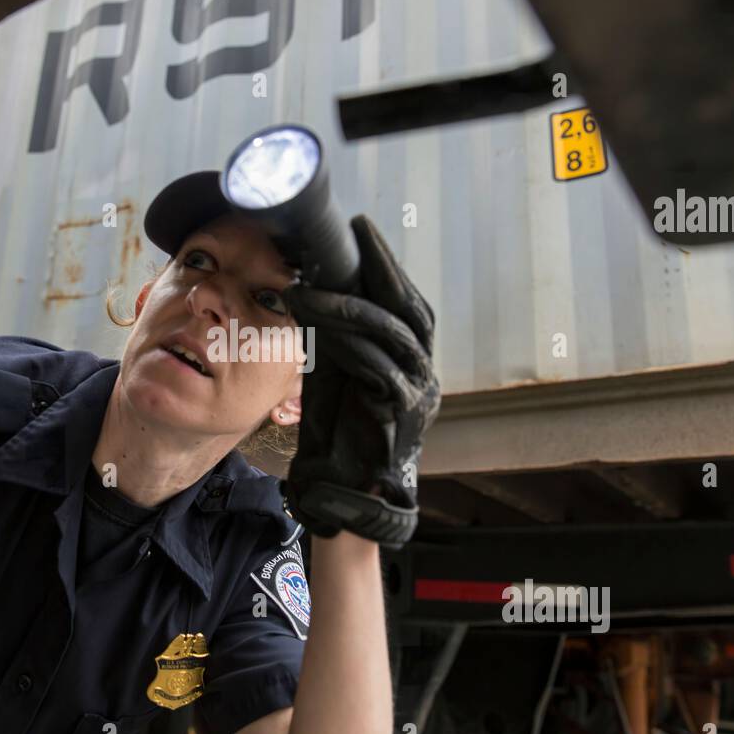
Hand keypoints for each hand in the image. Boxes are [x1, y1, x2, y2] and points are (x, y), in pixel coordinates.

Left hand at [282, 215, 440, 546]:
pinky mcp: (403, 416)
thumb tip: (311, 289)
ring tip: (310, 287)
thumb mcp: (335, 377)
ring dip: (349, 305)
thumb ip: (335, 340)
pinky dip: (350, 342)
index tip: (362, 234)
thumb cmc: (337, 439)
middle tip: (359, 234)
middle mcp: (423, 377)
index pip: (407, 307)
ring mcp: (419, 395)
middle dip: (384, 268)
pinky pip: (380, 367)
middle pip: (413, 311)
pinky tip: (322, 327)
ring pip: (395, 334)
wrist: (343, 499)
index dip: (388, 268)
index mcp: (410, 365)